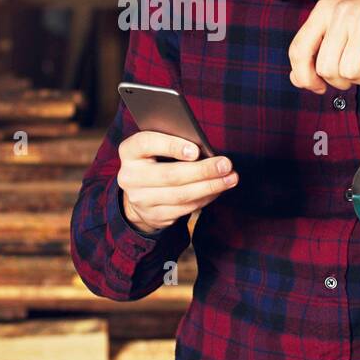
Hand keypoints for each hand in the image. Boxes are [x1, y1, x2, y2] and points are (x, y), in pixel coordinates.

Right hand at [116, 131, 237, 234]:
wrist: (140, 192)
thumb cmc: (156, 159)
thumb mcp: (157, 146)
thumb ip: (174, 143)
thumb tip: (205, 149)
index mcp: (129, 151)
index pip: (147, 144)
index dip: (171, 146)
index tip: (196, 150)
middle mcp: (130, 176)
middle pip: (170, 174)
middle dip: (202, 170)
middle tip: (226, 164)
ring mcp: (140, 199)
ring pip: (180, 195)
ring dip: (210, 187)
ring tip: (230, 178)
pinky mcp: (153, 216)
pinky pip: (184, 209)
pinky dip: (205, 199)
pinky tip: (218, 190)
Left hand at [288, 0, 359, 92]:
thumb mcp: (347, 15)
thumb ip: (322, 43)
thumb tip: (298, 78)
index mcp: (326, 9)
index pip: (298, 50)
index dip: (303, 76)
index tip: (316, 86)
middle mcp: (342, 13)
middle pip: (325, 68)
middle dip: (340, 80)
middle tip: (355, 72)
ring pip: (349, 72)